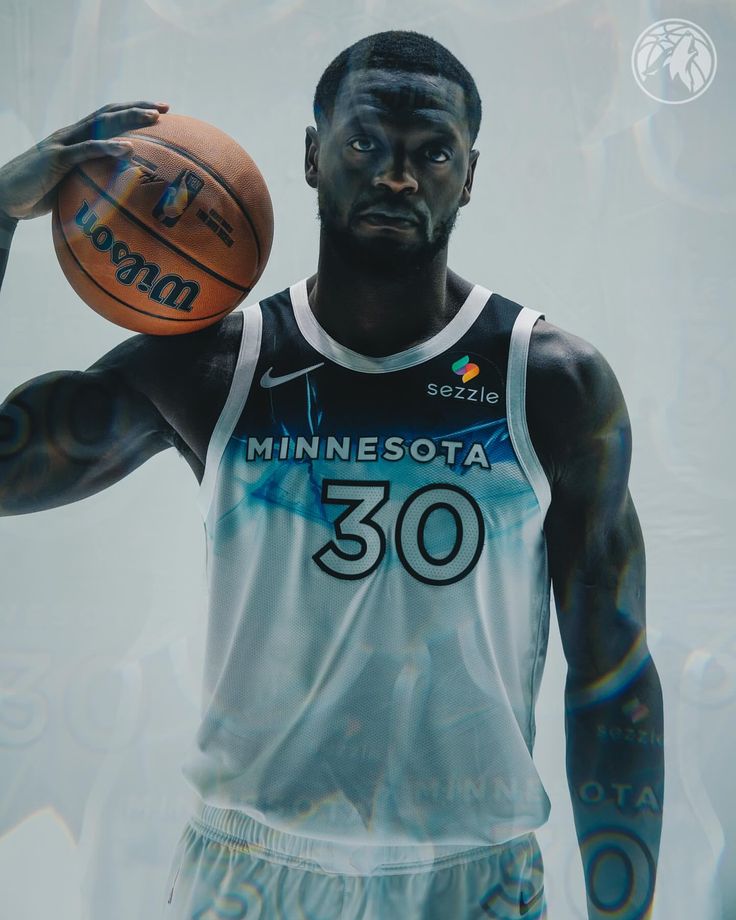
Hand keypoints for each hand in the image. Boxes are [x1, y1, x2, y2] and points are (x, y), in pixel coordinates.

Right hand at [0, 101, 169, 221]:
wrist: (6, 197)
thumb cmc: (39, 195)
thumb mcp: (70, 185)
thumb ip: (90, 182)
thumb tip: (117, 197)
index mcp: (75, 139)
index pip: (107, 119)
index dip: (132, 112)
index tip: (160, 113)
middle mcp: (70, 134)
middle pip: (109, 113)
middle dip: (138, 108)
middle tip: (165, 107)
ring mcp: (63, 143)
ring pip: (100, 123)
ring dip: (129, 118)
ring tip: (153, 119)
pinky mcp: (56, 158)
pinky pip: (86, 150)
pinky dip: (108, 147)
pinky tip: (128, 148)